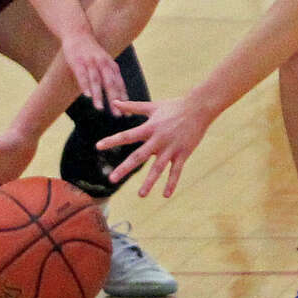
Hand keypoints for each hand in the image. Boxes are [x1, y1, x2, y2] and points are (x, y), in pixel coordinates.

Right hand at [62, 31, 125, 109]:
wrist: (78, 33)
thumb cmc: (91, 52)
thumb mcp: (105, 62)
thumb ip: (110, 77)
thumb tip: (117, 95)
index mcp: (111, 66)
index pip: (120, 85)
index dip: (124, 99)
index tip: (128, 113)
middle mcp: (104, 64)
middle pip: (111, 84)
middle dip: (115, 100)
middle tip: (118, 115)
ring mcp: (91, 63)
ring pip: (96, 81)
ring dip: (98, 95)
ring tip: (99, 108)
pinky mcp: (79, 62)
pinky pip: (83, 76)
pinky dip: (85, 86)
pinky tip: (86, 96)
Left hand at [96, 96, 210, 197]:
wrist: (199, 108)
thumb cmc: (174, 106)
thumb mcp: (152, 106)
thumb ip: (132, 106)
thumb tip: (114, 102)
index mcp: (149, 128)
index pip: (127, 135)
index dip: (112, 140)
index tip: (98, 146)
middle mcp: (158, 139)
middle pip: (139, 156)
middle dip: (125, 168)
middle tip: (112, 179)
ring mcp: (171, 148)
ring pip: (158, 168)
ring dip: (149, 182)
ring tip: (141, 195)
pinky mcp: (183, 153)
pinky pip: (176, 171)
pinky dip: (171, 183)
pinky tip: (165, 195)